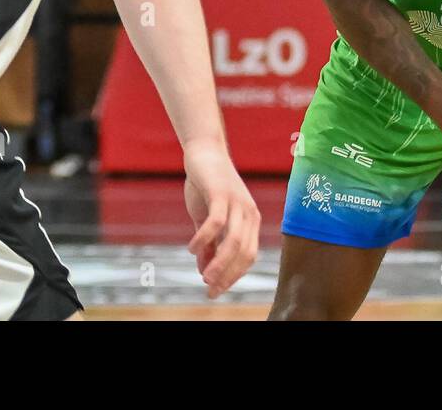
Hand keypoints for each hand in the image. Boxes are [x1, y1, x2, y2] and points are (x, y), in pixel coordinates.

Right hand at [182, 137, 259, 298]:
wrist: (203, 151)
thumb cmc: (206, 185)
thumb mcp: (207, 218)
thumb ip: (208, 243)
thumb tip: (204, 270)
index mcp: (250, 220)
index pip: (248, 256)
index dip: (233, 276)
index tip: (216, 290)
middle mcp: (249, 213)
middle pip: (244, 252)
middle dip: (227, 275)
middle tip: (210, 290)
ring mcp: (237, 202)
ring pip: (234, 241)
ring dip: (219, 263)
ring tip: (204, 277)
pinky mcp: (221, 193)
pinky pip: (216, 222)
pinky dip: (204, 239)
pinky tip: (191, 249)